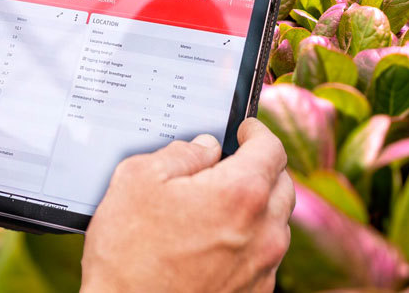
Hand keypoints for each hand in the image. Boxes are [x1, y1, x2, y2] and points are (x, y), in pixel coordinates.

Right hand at [82, 119, 294, 292]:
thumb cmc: (128, 256)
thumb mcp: (138, 181)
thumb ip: (181, 152)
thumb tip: (206, 147)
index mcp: (241, 193)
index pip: (271, 147)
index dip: (257, 132)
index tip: (246, 131)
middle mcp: (263, 230)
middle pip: (281, 183)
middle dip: (261, 168)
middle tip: (232, 166)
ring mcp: (263, 266)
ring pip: (276, 221)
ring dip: (258, 207)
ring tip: (221, 207)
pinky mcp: (255, 292)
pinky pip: (265, 256)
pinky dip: (251, 241)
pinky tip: (219, 242)